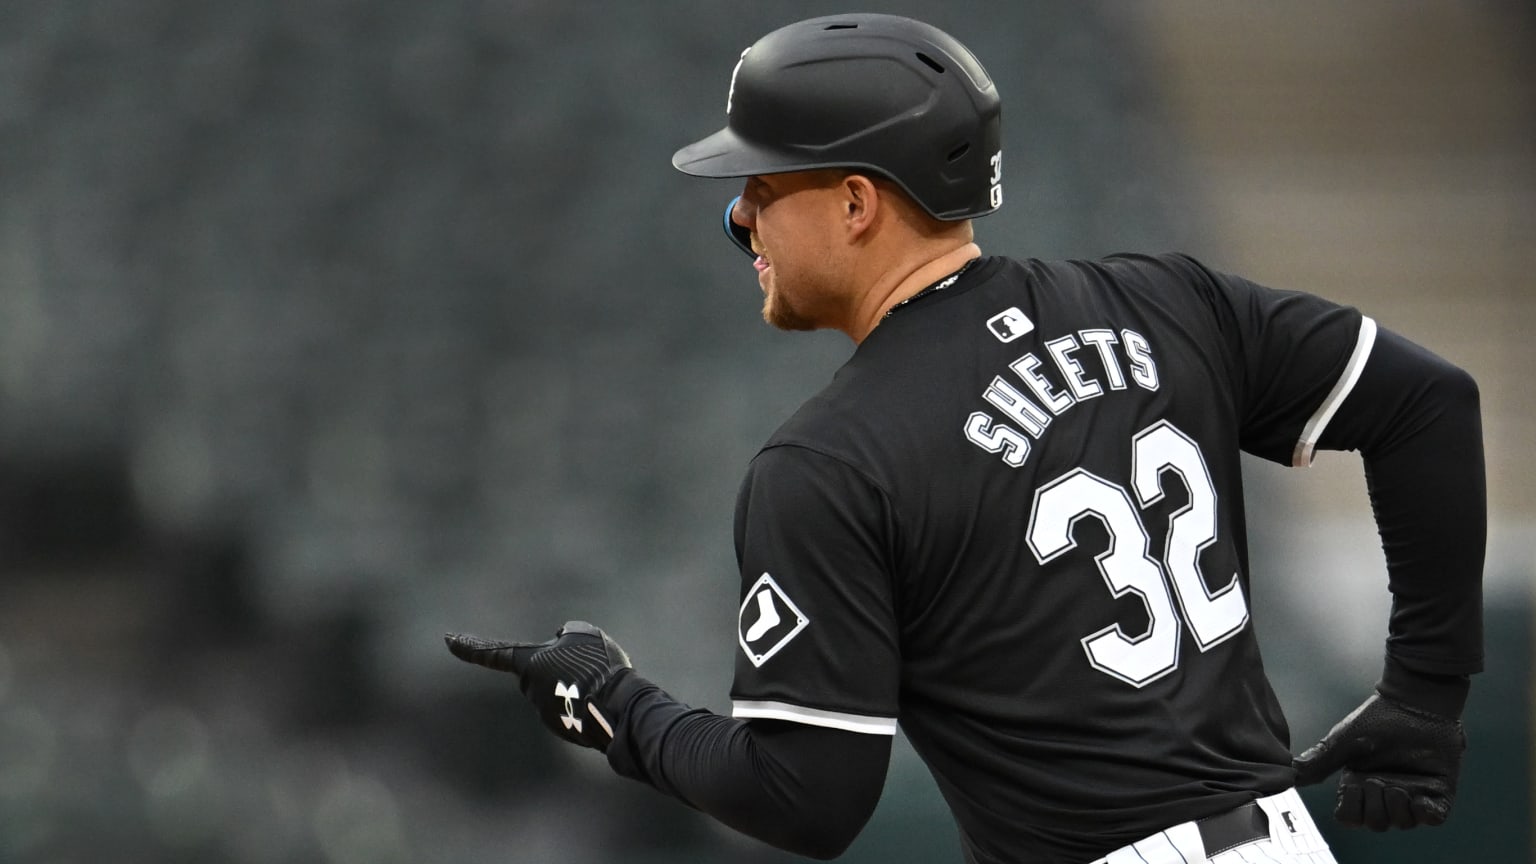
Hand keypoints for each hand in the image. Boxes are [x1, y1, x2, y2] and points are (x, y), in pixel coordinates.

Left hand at [445, 621, 633, 751]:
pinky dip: (583, 700)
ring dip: (575, 684)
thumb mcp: (585, 634)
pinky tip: (603, 698)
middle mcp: (531, 690)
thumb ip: (566, 636)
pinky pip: (569, 707)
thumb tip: (560, 643)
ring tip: (600, 682)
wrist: (618, 708)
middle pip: (539, 671)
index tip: (448, 639)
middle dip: (557, 667)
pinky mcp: (562, 729)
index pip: (493, 652)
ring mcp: (545, 713)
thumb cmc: (599, 667)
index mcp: (529, 663)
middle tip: (587, 664)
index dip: (470, 646)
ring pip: (557, 690)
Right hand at [1292, 692, 1464, 829]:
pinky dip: (1424, 813)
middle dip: (1375, 806)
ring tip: (1397, 784)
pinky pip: (1432, 818)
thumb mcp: (1343, 741)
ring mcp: (1412, 794)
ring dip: (1397, 807)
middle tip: (1377, 780)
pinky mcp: (1438, 792)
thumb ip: (1319, 761)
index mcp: (1359, 785)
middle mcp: (1384, 794)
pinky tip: (1418, 797)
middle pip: (1376, 825)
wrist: (1415, 705)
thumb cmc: (1377, 719)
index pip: (1350, 818)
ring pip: (1402, 824)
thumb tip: (1290, 776)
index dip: (1352, 809)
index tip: (1354, 786)